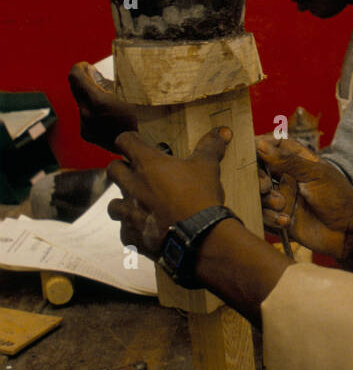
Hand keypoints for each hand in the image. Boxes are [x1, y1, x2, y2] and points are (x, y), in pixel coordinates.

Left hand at [69, 61, 137, 149]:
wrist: (130, 144)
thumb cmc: (132, 119)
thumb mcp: (125, 96)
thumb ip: (108, 83)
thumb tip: (96, 73)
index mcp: (97, 100)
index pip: (76, 77)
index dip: (79, 68)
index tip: (86, 66)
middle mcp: (86, 111)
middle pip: (75, 88)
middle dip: (83, 80)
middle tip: (93, 76)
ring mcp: (83, 123)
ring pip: (80, 102)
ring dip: (88, 96)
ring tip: (102, 97)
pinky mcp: (84, 132)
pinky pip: (84, 115)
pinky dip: (91, 111)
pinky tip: (103, 113)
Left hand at [106, 127, 230, 258]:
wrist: (199, 238)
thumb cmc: (200, 197)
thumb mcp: (207, 167)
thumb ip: (210, 147)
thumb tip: (223, 131)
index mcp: (147, 164)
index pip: (124, 141)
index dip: (129, 139)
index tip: (135, 142)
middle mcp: (132, 185)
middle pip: (113, 169)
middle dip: (121, 168)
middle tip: (136, 172)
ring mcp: (128, 212)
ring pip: (113, 204)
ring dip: (123, 202)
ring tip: (138, 204)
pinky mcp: (131, 235)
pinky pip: (125, 230)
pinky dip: (134, 228)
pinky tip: (147, 229)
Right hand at [255, 135, 352, 259]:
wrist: (348, 232)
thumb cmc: (338, 198)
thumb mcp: (315, 175)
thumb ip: (287, 161)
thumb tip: (259, 144)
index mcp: (299, 162)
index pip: (275, 146)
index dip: (261, 144)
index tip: (248, 147)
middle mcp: (288, 178)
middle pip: (260, 171)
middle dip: (258, 178)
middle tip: (265, 186)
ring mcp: (284, 199)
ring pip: (260, 195)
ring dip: (267, 200)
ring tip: (282, 205)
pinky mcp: (281, 218)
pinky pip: (264, 216)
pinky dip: (271, 218)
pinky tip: (287, 221)